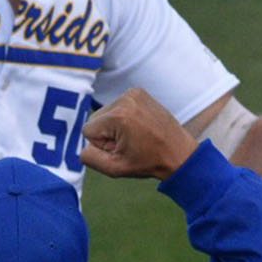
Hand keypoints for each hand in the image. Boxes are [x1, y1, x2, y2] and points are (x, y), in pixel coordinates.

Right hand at [78, 88, 197, 179]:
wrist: (179, 153)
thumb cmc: (149, 162)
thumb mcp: (114, 169)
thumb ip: (89, 158)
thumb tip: (81, 146)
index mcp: (118, 116)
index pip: (88, 130)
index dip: (102, 145)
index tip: (122, 149)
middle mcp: (125, 99)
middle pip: (96, 119)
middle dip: (108, 134)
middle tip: (131, 143)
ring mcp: (133, 93)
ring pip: (106, 113)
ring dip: (116, 126)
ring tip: (137, 135)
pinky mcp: (139, 92)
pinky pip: (118, 106)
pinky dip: (124, 117)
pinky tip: (139, 126)